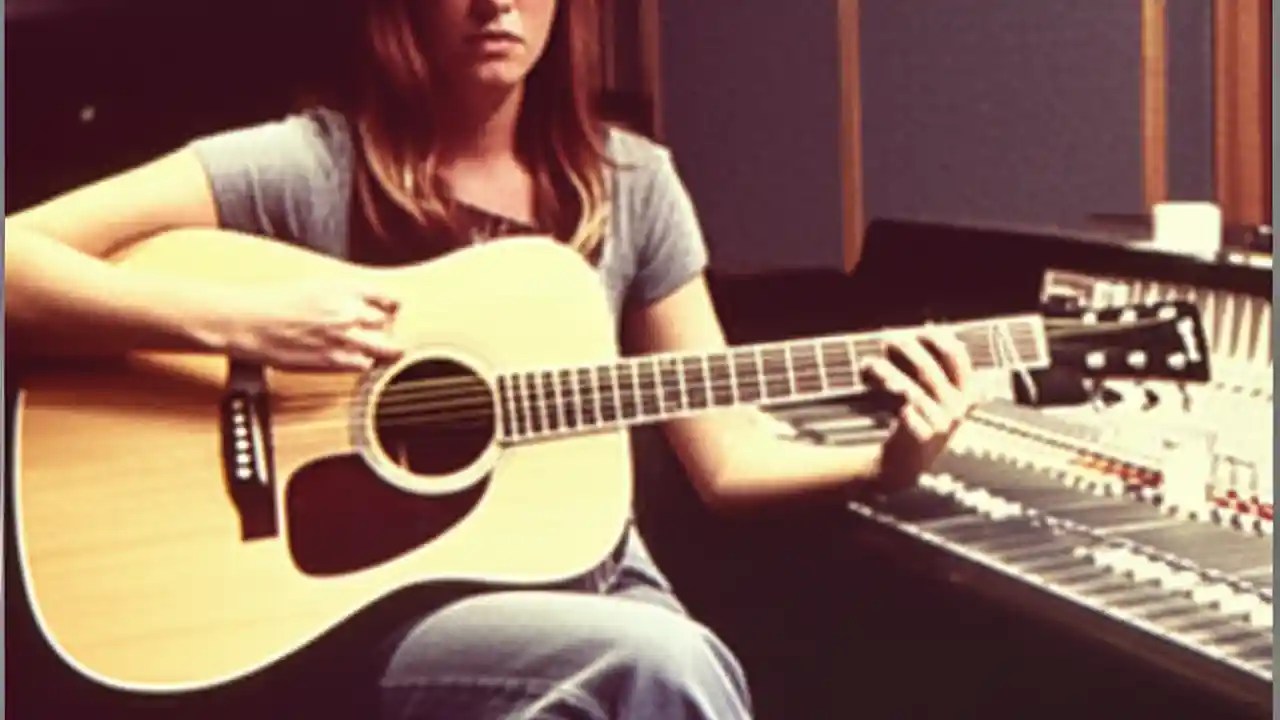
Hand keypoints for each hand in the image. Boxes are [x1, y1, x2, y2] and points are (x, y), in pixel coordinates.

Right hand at [214, 277, 403, 370]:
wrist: (248, 321)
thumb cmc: (272, 301)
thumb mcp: (312, 285)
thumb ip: (340, 294)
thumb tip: (356, 302)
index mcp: (343, 288)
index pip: (387, 296)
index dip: (391, 305)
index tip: (392, 310)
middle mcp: (348, 311)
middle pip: (387, 323)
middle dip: (386, 329)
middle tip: (380, 332)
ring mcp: (343, 337)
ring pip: (383, 348)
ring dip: (380, 350)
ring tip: (375, 351)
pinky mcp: (332, 360)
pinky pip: (363, 365)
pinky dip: (362, 364)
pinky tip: (353, 360)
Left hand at [862, 330, 974, 489]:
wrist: (906, 463)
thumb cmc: (917, 419)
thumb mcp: (933, 395)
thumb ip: (930, 367)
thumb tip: (916, 331)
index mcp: (967, 394)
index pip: (958, 358)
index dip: (938, 340)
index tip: (917, 330)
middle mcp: (958, 408)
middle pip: (928, 369)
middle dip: (905, 350)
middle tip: (885, 340)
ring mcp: (942, 424)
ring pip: (909, 388)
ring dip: (885, 371)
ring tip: (868, 364)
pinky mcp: (923, 437)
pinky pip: (902, 408)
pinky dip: (885, 393)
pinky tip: (870, 384)